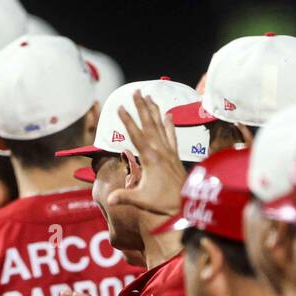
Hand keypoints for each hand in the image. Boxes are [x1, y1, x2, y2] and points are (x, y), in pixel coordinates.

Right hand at [105, 90, 186, 216]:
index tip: (120, 107)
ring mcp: (168, 152)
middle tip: (136, 91)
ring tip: (149, 96)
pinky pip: (171, 135)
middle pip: (149, 124)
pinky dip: (169, 124)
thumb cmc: (163, 202)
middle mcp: (160, 151)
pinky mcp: (174, 156)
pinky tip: (168, 114)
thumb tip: (110, 200)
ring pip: (160, 126)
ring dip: (153, 110)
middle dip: (141, 106)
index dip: (127, 120)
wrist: (185, 204)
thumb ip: (124, 197)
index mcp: (150, 158)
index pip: (136, 135)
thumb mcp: (141, 200)